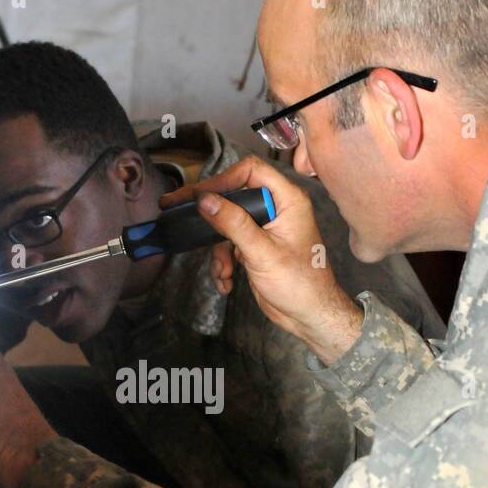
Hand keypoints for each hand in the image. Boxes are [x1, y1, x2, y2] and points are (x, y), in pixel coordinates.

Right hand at [163, 156, 362, 364]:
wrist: (309, 316)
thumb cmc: (299, 284)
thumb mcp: (262, 252)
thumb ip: (233, 224)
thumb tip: (205, 200)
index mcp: (287, 200)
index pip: (251, 171)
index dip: (223, 179)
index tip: (198, 194)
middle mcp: (276, 208)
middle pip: (233, 196)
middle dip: (210, 216)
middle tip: (178, 212)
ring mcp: (264, 228)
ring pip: (226, 225)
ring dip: (218, 251)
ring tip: (224, 272)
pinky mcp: (255, 246)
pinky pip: (229, 245)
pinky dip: (223, 263)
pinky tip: (227, 282)